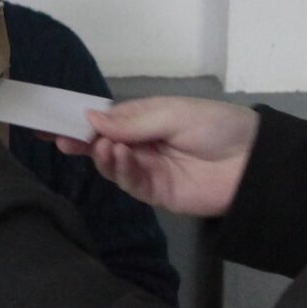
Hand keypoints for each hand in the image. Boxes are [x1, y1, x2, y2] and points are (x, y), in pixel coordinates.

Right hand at [51, 96, 258, 217]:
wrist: (254, 163)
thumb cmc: (218, 126)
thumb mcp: (174, 114)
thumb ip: (132, 121)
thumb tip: (91, 118)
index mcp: (148, 119)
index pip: (107, 120)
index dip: (82, 120)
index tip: (52, 119)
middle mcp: (144, 144)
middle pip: (103, 144)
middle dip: (81, 142)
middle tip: (58, 139)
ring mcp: (149, 170)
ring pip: (113, 165)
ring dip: (104, 155)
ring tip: (103, 146)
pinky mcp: (157, 193)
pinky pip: (130, 183)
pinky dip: (121, 170)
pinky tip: (119, 156)